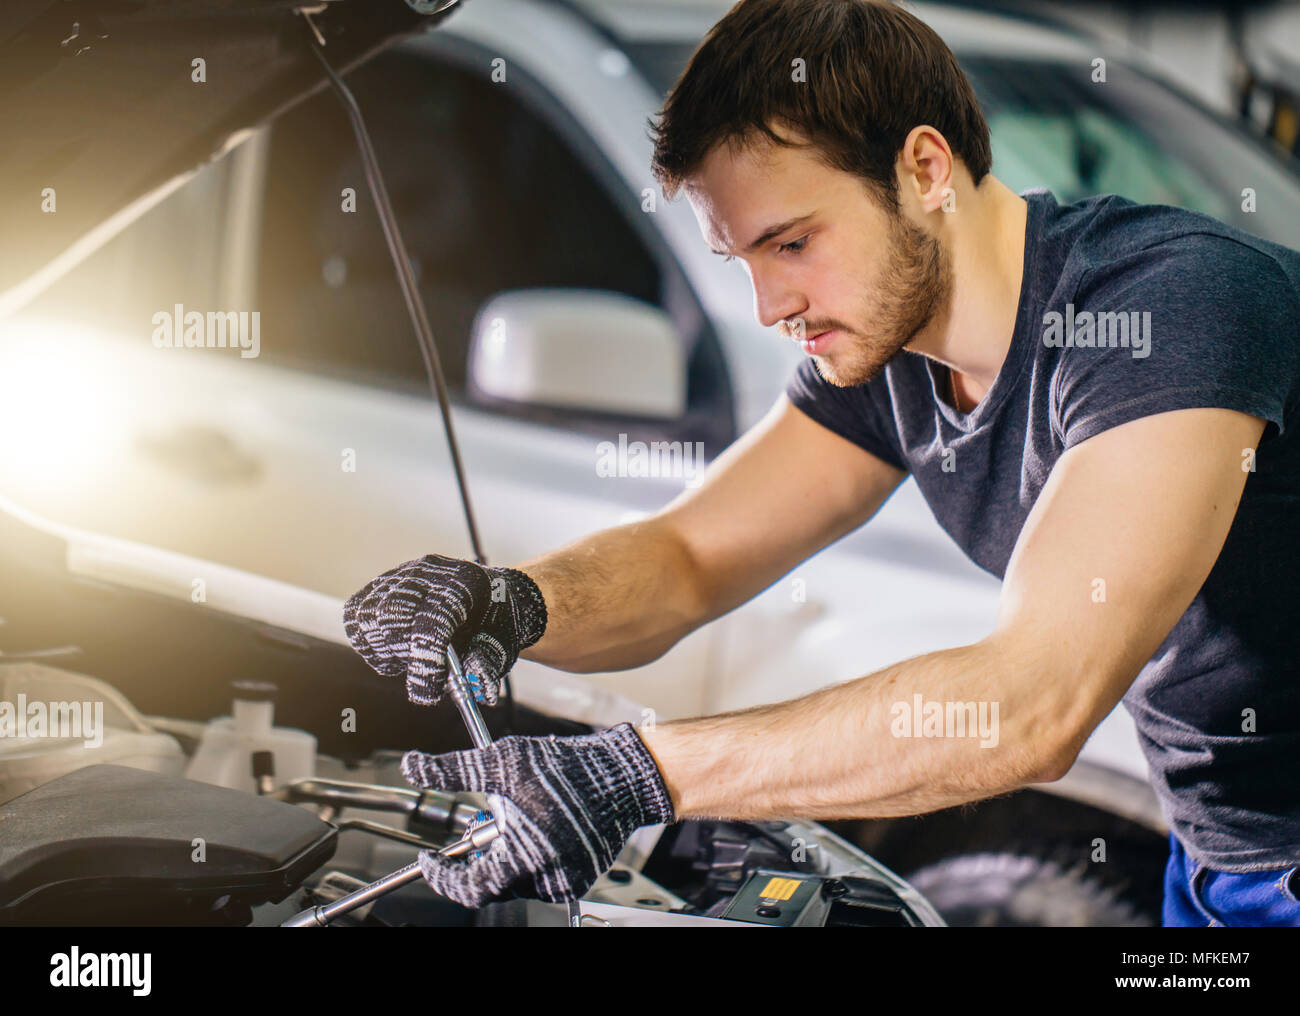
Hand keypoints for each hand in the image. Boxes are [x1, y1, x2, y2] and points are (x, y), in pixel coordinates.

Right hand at [343, 554, 546, 705]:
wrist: (490, 596)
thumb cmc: (496, 621)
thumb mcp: (502, 643)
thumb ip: (488, 665)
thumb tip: (481, 691)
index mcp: (464, 583)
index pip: (433, 620)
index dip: (427, 662)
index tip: (428, 696)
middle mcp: (428, 573)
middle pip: (391, 615)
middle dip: (403, 655)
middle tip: (423, 674)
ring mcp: (402, 575)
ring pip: (368, 617)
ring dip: (384, 651)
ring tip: (411, 659)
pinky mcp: (382, 584)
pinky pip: (357, 615)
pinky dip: (369, 641)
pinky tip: (394, 649)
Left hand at [401, 723, 674, 905]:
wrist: (621, 774)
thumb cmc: (567, 768)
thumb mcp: (503, 762)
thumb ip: (455, 771)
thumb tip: (415, 767)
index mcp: (524, 855)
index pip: (469, 888)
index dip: (442, 877)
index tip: (430, 861)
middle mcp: (547, 876)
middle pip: (492, 886)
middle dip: (478, 861)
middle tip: (483, 830)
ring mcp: (568, 880)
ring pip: (517, 883)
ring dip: (506, 860)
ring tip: (516, 822)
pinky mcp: (583, 877)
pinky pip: (543, 879)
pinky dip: (531, 860)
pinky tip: (537, 830)